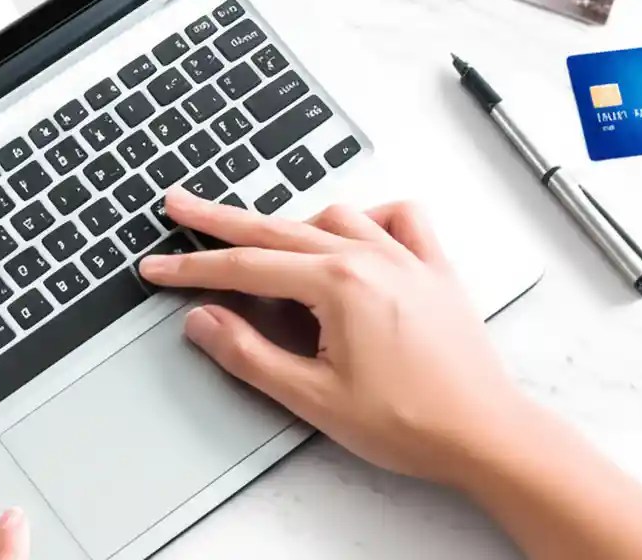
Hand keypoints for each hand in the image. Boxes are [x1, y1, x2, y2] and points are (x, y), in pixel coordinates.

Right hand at [138, 188, 520, 486]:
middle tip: (180, 208)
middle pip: (278, 230)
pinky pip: (398, 218)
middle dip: (222, 221)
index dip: (192, 268)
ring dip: (290, 225)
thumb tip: (203, 321)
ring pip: (333, 217)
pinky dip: (368, 217)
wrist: (484, 433)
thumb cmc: (411, 422)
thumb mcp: (313, 398)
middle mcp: (371, 257)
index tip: (157, 267)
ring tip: (260, 241)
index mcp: (338, 284)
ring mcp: (406, 257)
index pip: (245, 267)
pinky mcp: (434, 268)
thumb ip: (250, 354)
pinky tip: (352, 233)